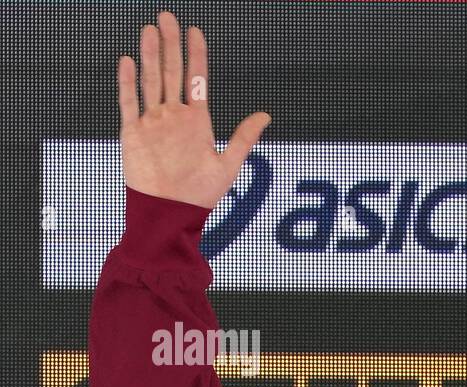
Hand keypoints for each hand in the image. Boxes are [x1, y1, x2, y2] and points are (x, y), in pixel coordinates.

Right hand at [118, 10, 269, 208]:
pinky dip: (128, 82)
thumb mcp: (228, 164)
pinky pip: (129, 103)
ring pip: (151, 81)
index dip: (196, 55)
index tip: (196, 31)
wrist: (170, 215)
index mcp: (197, 121)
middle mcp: (173, 117)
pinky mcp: (133, 133)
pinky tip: (129, 60)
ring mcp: (153, 122)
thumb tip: (266, 116)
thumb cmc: (199, 195)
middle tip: (168, 17)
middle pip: (171, 72)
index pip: (197, 80)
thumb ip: (244, 138)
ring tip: (151, 29)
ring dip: (151, 55)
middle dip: (170, 44)